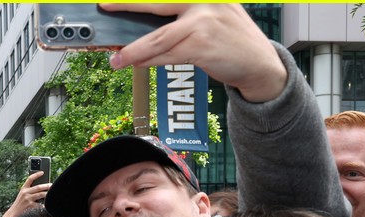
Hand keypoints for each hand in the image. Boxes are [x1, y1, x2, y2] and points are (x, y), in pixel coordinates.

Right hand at [1, 172, 51, 216]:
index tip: (42, 172)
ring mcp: (28, 199)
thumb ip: (29, 192)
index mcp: (23, 189)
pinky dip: (44, 204)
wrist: (13, 214)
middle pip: (38, 187)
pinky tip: (48, 204)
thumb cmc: (19, 205)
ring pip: (41, 194)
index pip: (30, 179)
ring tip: (52, 193)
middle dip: (47, 185)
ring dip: (48, 193)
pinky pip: (40, 204)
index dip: (36, 174)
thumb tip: (41, 189)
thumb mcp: (22, 196)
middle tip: (52, 185)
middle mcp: (25, 193)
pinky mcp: (30, 206)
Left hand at [103, 4, 286, 102]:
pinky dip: (149, 61)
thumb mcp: (215, 11)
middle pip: (156, 2)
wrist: (259, 63)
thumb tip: (148, 21)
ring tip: (116, 59)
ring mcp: (202, 22)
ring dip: (133, 50)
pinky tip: (137, 63)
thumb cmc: (232, 38)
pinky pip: (167, 55)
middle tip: (105, 5)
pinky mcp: (201, 45)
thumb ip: (186, 10)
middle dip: (127, 4)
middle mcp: (203, 0)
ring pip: (158, 38)